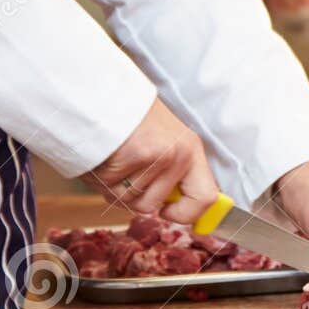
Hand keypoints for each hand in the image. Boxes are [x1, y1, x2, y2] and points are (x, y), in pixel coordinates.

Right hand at [86, 98, 218, 224]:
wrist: (105, 93)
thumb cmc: (133, 119)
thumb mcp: (167, 140)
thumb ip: (175, 173)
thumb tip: (180, 209)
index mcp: (191, 150)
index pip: (206, 198)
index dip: (186, 215)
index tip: (169, 212)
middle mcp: (178, 154)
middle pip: (153, 206)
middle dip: (135, 198)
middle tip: (129, 172)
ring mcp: (155, 156)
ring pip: (129, 201)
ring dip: (116, 187)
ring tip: (118, 159)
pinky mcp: (129, 157)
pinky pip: (110, 191)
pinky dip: (102, 180)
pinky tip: (106, 157)